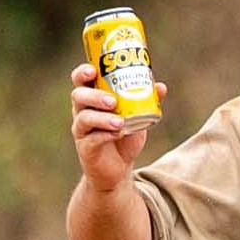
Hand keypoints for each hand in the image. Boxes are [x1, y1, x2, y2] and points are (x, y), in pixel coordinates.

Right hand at [70, 63, 160, 192]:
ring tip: (119, 121)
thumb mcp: (138, 116)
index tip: (94, 70)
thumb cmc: (124, 136)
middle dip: (95, 96)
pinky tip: (118, 134)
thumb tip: (161, 87)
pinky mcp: (85, 148)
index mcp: (92, 98)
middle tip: (112, 101)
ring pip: (84, 118)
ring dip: (102, 118)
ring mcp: (82, 130)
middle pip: (79, 96)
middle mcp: (82, 111)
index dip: (83, 72)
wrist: (119, 168)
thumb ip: (147, 100)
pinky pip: (92, 139)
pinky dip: (106, 135)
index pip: (81, 79)